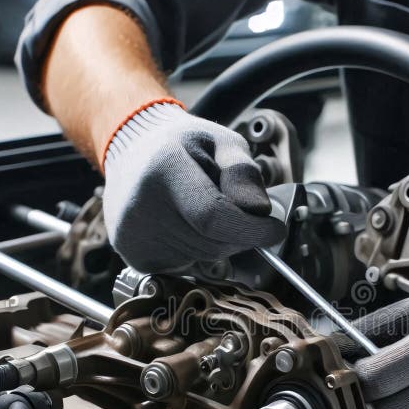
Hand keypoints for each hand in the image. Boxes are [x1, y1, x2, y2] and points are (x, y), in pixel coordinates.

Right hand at [102, 101, 285, 270]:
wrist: (134, 151)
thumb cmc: (183, 146)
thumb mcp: (221, 141)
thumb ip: (244, 172)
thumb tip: (259, 212)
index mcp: (164, 167)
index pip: (215, 215)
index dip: (252, 229)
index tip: (275, 230)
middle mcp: (141, 203)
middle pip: (212, 242)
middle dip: (240, 236)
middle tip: (242, 217)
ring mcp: (133, 233)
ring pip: (202, 259)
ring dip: (218, 244)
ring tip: (206, 213)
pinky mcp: (133, 253)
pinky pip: (184, 267)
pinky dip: (196, 253)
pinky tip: (187, 226)